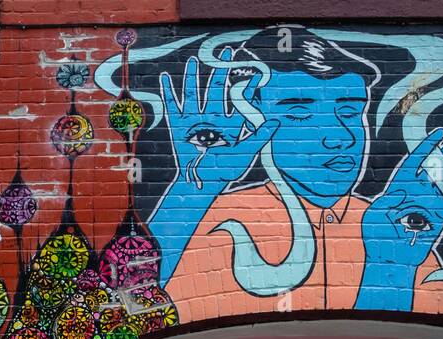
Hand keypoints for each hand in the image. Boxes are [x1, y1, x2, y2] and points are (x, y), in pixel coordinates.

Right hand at [158, 50, 277, 195]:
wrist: (200, 183)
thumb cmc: (224, 172)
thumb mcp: (245, 154)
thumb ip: (259, 137)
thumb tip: (277, 122)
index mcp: (227, 122)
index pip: (235, 98)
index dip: (244, 85)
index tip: (250, 69)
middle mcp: (210, 117)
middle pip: (214, 88)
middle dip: (219, 70)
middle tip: (225, 51)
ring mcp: (193, 120)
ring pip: (193, 92)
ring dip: (192, 77)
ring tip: (192, 60)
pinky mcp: (178, 126)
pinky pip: (172, 106)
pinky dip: (168, 92)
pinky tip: (165, 78)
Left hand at [363, 127, 442, 269]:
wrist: (393, 259)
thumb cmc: (378, 238)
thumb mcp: (374, 216)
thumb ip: (385, 202)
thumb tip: (401, 192)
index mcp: (400, 185)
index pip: (415, 161)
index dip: (426, 147)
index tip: (439, 134)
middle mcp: (418, 190)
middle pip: (435, 165)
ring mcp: (431, 201)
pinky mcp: (442, 213)